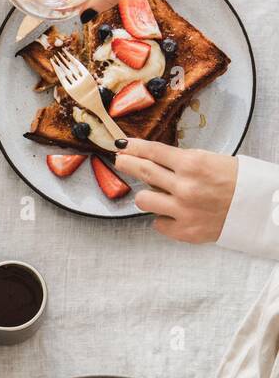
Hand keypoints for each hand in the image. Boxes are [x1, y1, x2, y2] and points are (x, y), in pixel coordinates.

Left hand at [116, 140, 236, 241]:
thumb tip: (156, 162)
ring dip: (146, 195)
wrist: (258, 208)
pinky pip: (158, 224)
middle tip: (120, 161)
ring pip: (143, 200)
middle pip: (143, 172)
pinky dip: (163, 218)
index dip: (134, 147)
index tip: (123, 146)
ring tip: (155, 194)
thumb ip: (182, 162)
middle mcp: (184, 187)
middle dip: (127, 164)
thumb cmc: (237, 182)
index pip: (153, 152)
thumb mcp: (211, 161)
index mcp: (192, 164)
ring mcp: (182, 211)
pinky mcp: (184, 231)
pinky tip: (174, 214)